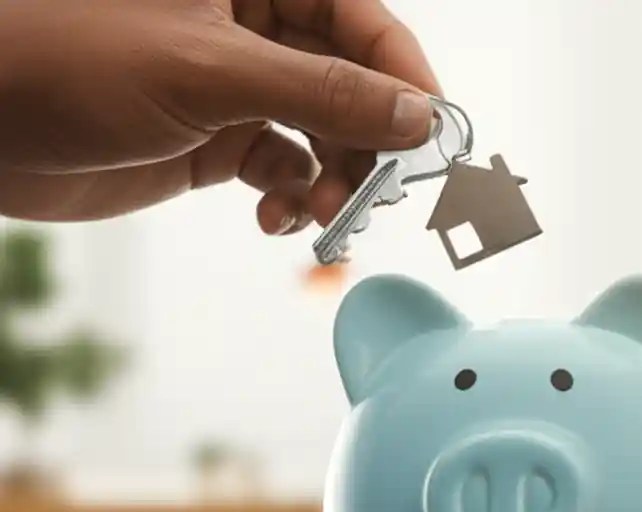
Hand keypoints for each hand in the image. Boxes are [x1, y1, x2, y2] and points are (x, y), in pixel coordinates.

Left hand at [0, 0, 439, 234]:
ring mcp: (236, 83)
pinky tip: (277, 217)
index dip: (407, 79)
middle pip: (353, 81)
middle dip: (371, 142)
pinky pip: (284, 166)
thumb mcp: (210, 71)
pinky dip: (293, 196)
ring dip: (338, 179)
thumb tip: (419, 116)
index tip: (434, 138)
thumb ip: (323, 92)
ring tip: (328, 214)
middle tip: (382, 191)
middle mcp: (254, 27)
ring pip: (324, 131)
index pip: (364, 22)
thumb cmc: (64, 58)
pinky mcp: (215, 136)